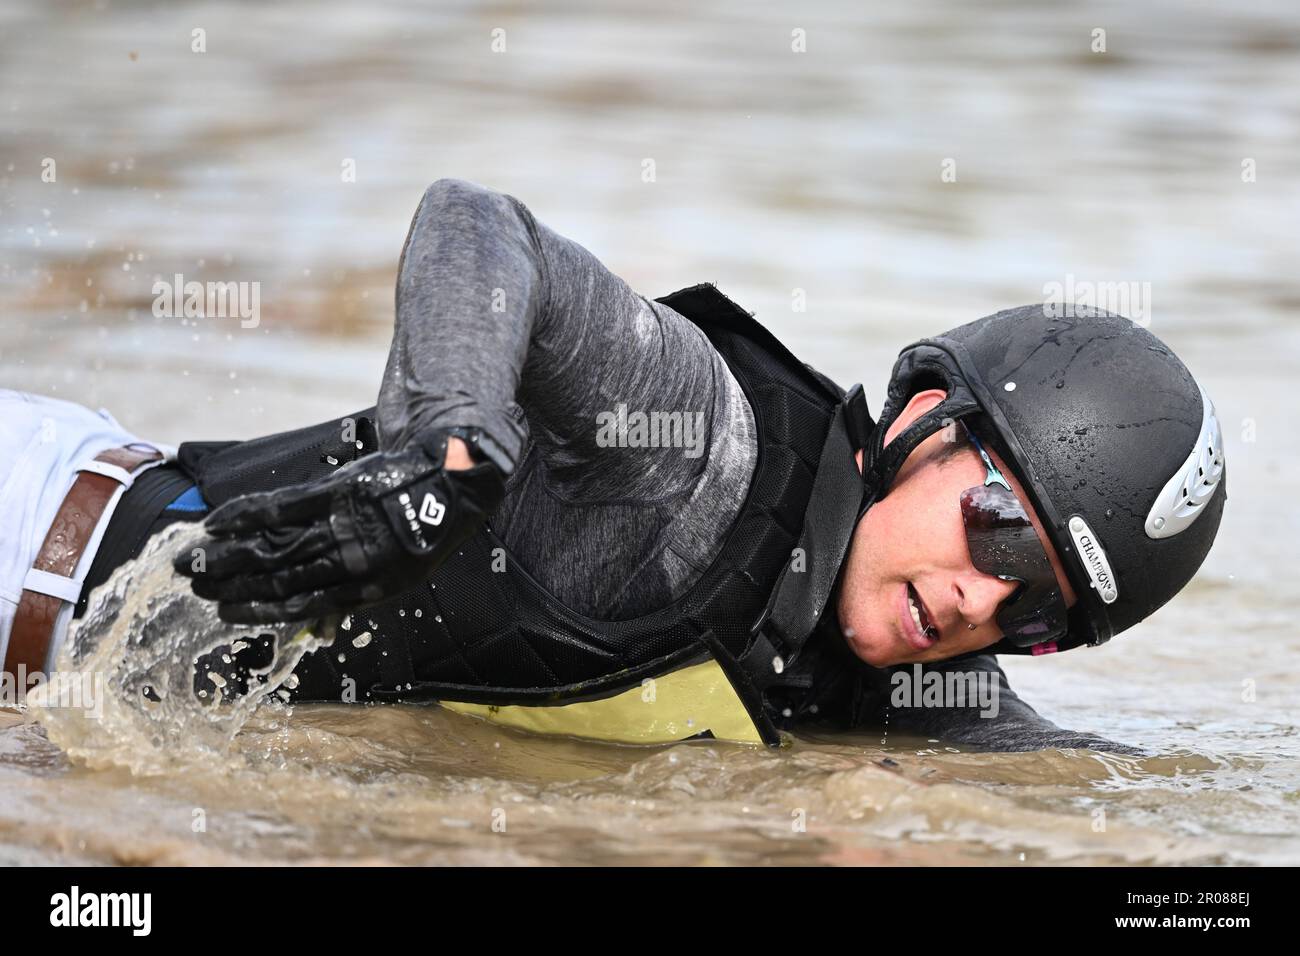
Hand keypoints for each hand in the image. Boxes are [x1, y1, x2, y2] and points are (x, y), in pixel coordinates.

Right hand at [174, 428, 504, 623]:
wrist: (450, 487)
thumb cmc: (419, 537)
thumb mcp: (395, 581)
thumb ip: (350, 601)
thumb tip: (316, 633)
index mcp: (362, 589)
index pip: (297, 605)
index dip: (256, 611)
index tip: (223, 612)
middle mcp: (347, 561)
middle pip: (276, 576)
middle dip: (230, 584)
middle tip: (193, 585)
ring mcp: (341, 525)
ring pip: (271, 546)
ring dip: (227, 554)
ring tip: (193, 560)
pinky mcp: (338, 491)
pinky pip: (282, 506)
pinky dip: (246, 514)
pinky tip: (217, 523)